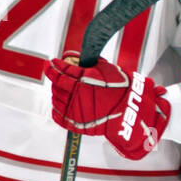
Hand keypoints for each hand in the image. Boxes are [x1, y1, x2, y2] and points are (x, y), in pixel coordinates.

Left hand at [44, 55, 168, 158]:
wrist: (130, 110)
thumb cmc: (121, 89)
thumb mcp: (106, 69)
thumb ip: (88, 63)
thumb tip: (75, 56)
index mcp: (82, 80)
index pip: (59, 72)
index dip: (52, 67)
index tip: (50, 63)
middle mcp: (76, 96)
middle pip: (56, 85)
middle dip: (56, 79)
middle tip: (60, 76)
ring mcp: (75, 111)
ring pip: (56, 99)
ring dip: (57, 92)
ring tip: (63, 90)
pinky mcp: (76, 124)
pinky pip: (58, 115)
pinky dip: (57, 108)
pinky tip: (62, 103)